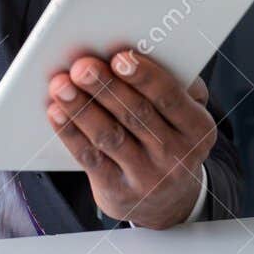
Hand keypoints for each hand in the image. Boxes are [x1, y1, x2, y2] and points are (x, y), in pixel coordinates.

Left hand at [46, 50, 214, 228]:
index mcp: (198, 128)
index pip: (170, 98)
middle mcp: (177, 155)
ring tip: (61, 85)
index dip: (145, 77)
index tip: (120, 57)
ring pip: (110, 137)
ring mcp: (148, 177)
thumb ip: (172, 85)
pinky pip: (90, 158)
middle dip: (105, 88)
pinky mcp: (119, 191)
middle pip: (136, 115)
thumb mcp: (184, 115)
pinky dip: (71, 133)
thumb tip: (136, 52)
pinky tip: (56, 112)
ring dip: (82, 108)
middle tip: (82, 66)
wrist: (169, 200)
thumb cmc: (170, 137)